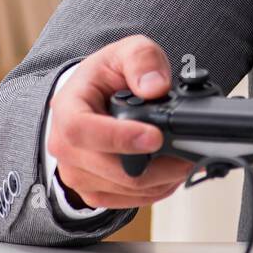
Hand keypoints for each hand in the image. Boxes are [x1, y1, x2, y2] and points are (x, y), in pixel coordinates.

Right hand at [46, 35, 193, 208]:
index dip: (118, 137)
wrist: (97, 96)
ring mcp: (76, 172)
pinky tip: (169, 173)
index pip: (82, 130)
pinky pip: (126, 201)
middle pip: (109, 168)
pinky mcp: (92, 190)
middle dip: (155, 165)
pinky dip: (155, 190)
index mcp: (67, 108)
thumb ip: (142, 60)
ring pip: (123, 189)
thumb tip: (155, 87)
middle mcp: (64, 146)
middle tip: (188, 154)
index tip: (154, 137)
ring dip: (160, 179)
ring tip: (184, 160)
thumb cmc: (108, 76)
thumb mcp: (126, 51)